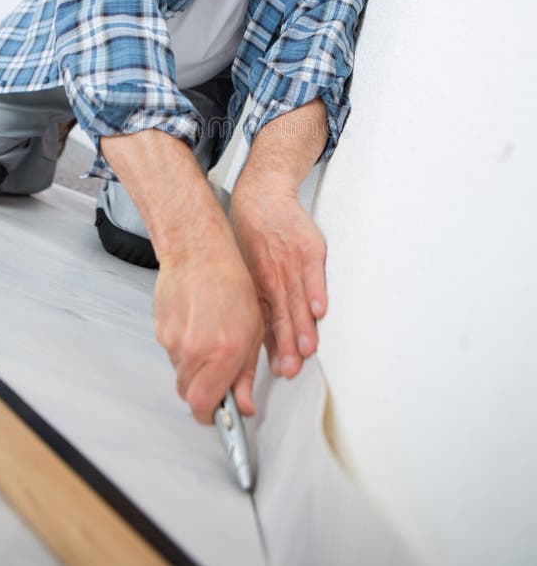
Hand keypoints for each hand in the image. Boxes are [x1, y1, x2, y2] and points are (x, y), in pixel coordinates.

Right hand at [154, 230, 263, 423]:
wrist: (199, 253)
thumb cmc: (230, 283)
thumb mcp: (254, 331)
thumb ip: (246, 375)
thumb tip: (243, 405)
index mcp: (224, 353)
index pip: (205, 407)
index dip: (213, 416)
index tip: (220, 415)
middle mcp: (195, 351)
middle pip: (189, 395)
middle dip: (205, 391)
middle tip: (219, 372)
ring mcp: (174, 342)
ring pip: (181, 374)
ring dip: (195, 368)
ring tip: (210, 336)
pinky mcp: (160, 332)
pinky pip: (172, 354)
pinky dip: (184, 348)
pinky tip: (197, 325)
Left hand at [231, 189, 326, 378]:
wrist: (262, 197)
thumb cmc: (254, 238)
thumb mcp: (247, 272)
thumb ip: (258, 305)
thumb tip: (259, 340)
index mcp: (260, 287)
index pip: (268, 323)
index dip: (275, 347)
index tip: (280, 368)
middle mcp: (274, 278)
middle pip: (283, 317)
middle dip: (289, 345)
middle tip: (292, 367)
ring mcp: (291, 264)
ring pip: (297, 300)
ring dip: (303, 326)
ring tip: (307, 348)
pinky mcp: (309, 249)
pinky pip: (313, 274)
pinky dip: (316, 293)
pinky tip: (319, 310)